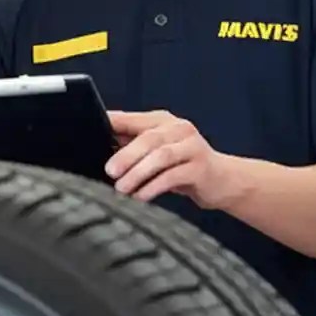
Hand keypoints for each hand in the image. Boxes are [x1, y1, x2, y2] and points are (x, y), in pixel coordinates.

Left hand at [104, 110, 232, 207]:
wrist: (223, 181)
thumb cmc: (183, 166)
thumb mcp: (158, 153)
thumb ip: (133, 147)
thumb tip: (100, 148)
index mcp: (162, 121)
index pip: (133, 118)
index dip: (113, 124)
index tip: (92, 133)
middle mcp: (179, 129)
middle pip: (148, 138)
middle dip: (126, 155)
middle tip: (109, 171)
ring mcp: (192, 147)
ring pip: (161, 156)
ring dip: (138, 173)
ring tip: (121, 188)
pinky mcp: (201, 168)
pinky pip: (173, 176)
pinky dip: (153, 187)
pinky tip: (141, 196)